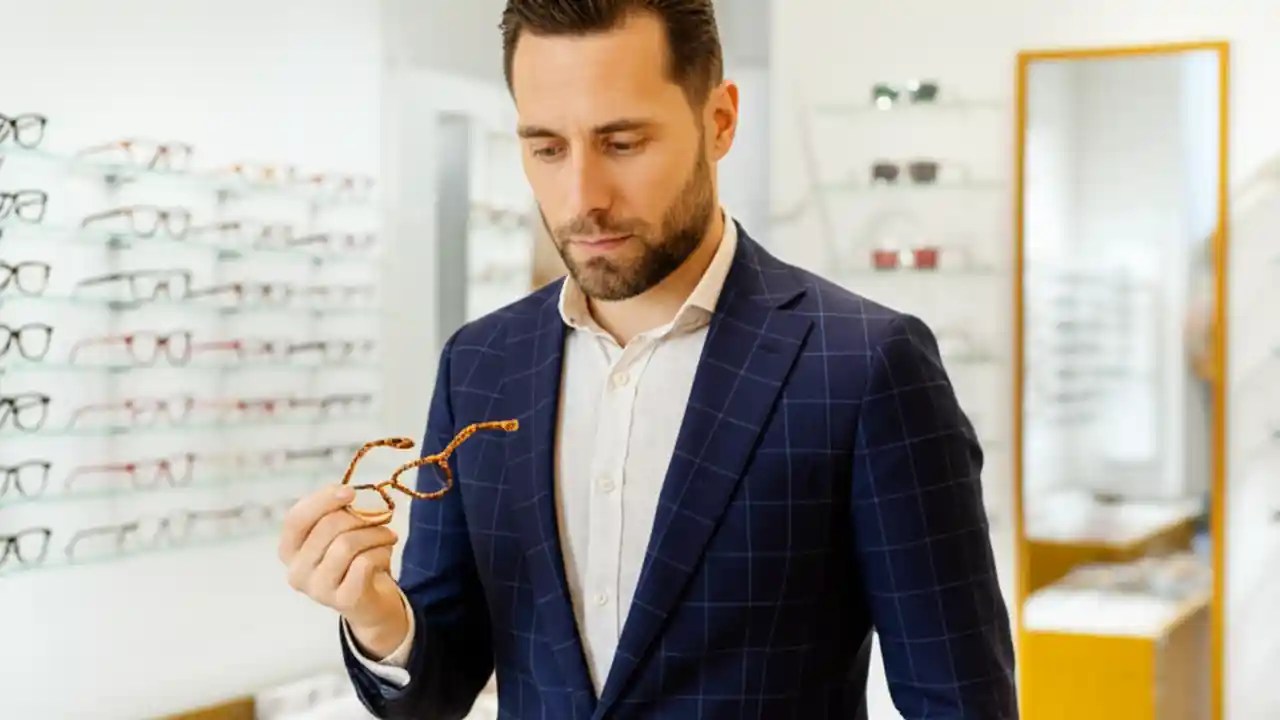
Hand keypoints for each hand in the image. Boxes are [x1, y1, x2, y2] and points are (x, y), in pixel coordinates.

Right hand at [279, 485, 408, 657]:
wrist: (371, 603)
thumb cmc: (353, 560)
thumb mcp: (340, 534)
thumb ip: (337, 514)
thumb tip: (349, 494)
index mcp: (289, 550)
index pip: (296, 518)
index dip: (322, 500)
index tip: (350, 492)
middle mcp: (297, 571)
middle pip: (328, 527)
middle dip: (361, 516)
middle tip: (382, 518)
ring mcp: (318, 589)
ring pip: (347, 544)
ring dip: (375, 534)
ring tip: (387, 536)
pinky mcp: (343, 600)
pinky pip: (364, 562)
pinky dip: (381, 552)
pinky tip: (384, 555)